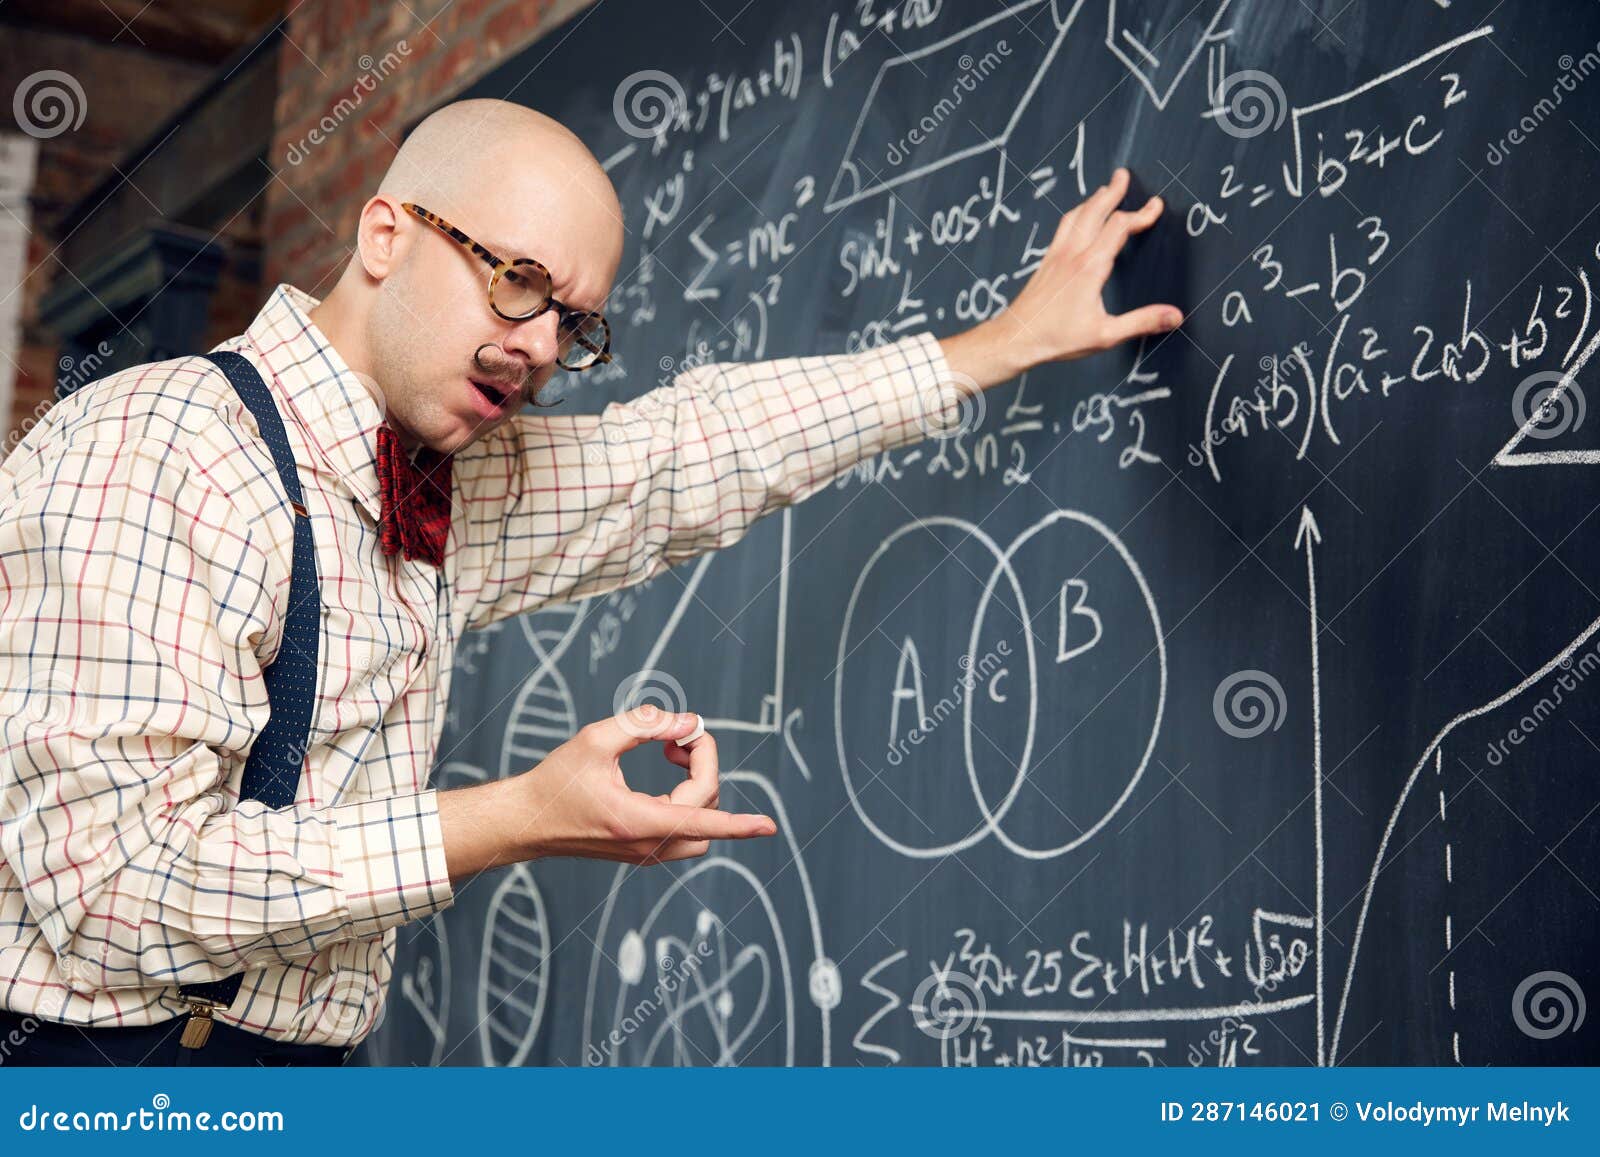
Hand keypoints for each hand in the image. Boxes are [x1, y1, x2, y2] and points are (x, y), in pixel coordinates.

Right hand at [506, 705, 775, 864]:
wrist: (526, 822)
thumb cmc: (555, 780)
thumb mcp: (596, 739)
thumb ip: (645, 724)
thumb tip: (689, 722)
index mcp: (636, 821)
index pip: (701, 820)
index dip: (739, 823)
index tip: (769, 827)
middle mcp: (646, 844)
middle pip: (706, 812)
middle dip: (704, 768)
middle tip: (678, 736)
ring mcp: (646, 853)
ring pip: (700, 825)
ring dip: (699, 785)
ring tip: (671, 750)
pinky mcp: (642, 851)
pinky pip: (684, 827)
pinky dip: (686, 796)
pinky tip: (666, 765)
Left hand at [940, 168, 1182, 389]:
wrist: (1016, 337)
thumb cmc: (1057, 338)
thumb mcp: (1105, 334)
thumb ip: (1141, 322)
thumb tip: (1174, 316)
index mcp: (1090, 267)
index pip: (1119, 227)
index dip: (1140, 214)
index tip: (1155, 206)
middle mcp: (1072, 254)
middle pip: (1095, 211)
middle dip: (1113, 191)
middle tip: (1123, 175)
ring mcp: (1056, 255)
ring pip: (1075, 216)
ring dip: (1093, 200)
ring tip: (1105, 190)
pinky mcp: (1046, 261)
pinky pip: (1063, 228)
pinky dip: (1076, 215)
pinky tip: (1078, 218)